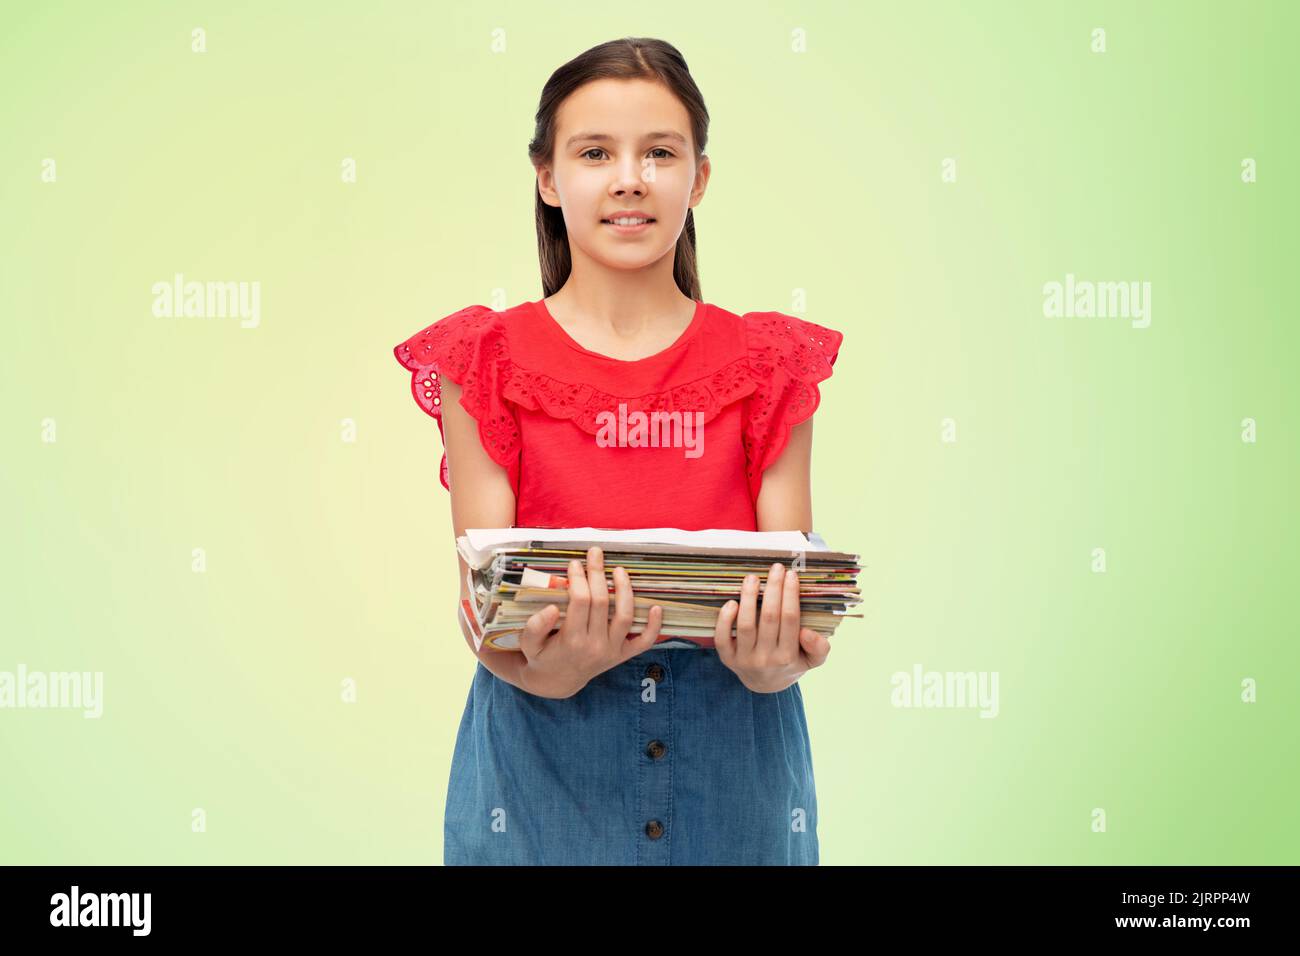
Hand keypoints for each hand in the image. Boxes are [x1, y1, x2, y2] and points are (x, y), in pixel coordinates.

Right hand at [518, 546, 664, 698]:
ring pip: (625, 616)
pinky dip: (653, 626)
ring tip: (619, 570)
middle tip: (595, 553)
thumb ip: (536, 626)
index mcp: (572, 640)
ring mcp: (612, 651)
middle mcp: (595, 646)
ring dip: (625, 590)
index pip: (580, 601)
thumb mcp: (529, 644)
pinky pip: (644, 642)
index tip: (574, 563)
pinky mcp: (622, 655)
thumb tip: (552, 607)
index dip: (578, 579)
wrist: (557, 682)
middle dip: (598, 574)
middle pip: (602, 602)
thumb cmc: (542, 656)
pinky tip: (656, 606)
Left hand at [714, 562, 830, 692]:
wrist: (765, 684)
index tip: (791, 575)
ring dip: (748, 598)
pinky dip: (725, 620)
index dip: (790, 595)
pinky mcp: (727, 658)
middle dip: (773, 589)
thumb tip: (807, 632)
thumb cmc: (791, 663)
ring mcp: (744, 659)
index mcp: (788, 656)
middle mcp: (766, 658)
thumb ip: (819, 648)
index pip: (790, 619)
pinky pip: (722, 638)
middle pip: (769, 618)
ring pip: (746, 625)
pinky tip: (731, 601)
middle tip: (775, 568)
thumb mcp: (812, 660)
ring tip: (752, 578)